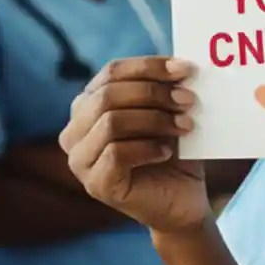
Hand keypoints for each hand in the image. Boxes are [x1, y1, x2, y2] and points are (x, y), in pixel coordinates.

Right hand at [59, 56, 209, 234]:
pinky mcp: (95, 184)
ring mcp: (80, 160)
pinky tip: (167, 151)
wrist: (182, 200)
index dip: (148, 67)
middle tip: (189, 100)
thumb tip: (180, 64)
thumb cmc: (173, 150)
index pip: (112, 72)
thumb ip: (165, 86)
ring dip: (155, 120)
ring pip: (110, 122)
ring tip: (185, 126)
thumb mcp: (167, 111)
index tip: (185, 69)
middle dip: (153, 93)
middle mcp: (75, 130)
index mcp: (88, 104)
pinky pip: (116, 154)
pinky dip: (147, 148)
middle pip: (108, 95)